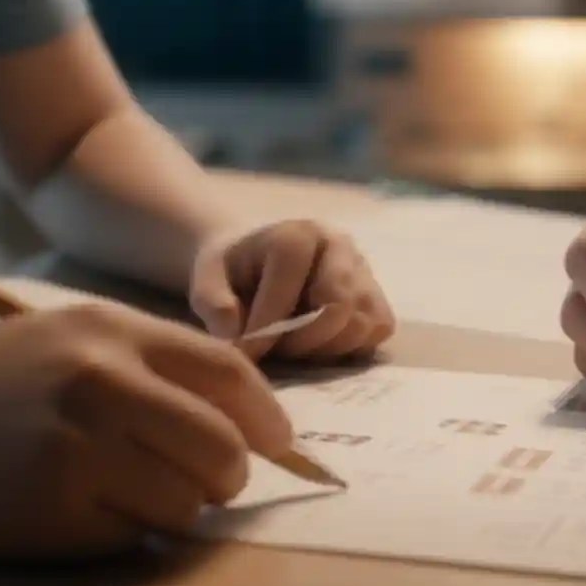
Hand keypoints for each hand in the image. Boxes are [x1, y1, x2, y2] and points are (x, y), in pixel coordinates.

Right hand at [0, 304, 290, 558]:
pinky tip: (77, 509)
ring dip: (177, 510)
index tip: (280, 444)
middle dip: (229, 476)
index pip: (232, 374)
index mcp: (113, 331)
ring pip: (188, 503)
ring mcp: (75, 448)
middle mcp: (101, 382)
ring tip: (132, 492)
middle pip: (223, 448)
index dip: (269, 418)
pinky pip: (132, 536)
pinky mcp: (50, 511)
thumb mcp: (72, 340)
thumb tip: (249, 422)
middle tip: (209, 482)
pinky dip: (122, 532)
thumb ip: (157, 367)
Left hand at [189, 220, 395, 359]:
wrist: (257, 261)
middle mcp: (339, 244)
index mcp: (298, 234)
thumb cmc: (232, 271)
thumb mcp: (206, 280)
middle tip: (275, 348)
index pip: (292, 288)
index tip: (244, 352)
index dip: (267, 327)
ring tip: (294, 342)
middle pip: (339, 307)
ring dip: (326, 346)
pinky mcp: (377, 295)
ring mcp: (364, 269)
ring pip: (362, 322)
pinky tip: (319, 341)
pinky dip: (351, 345)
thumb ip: (213, 304)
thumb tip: (234, 337)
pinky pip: (378, 329)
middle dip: (303, 340)